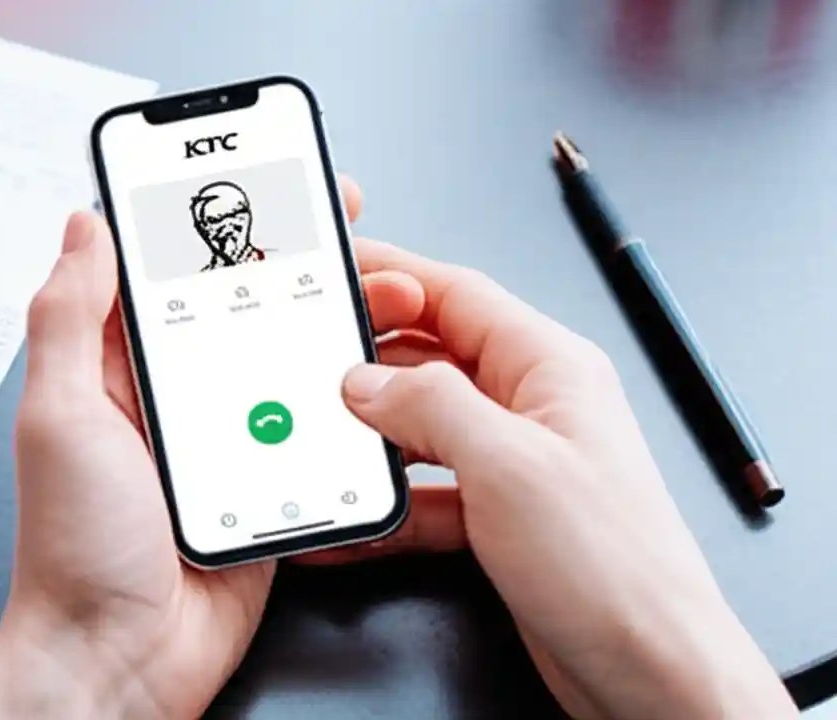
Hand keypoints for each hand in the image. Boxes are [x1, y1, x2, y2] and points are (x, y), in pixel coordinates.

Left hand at [0, 179, 425, 717]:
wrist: (120, 662)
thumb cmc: (75, 550)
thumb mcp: (60, 417)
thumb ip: (70, 318)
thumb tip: (86, 223)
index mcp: (115, 368)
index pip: (168, 272)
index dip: (215, 222)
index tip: (266, 183)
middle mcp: (171, 396)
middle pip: (242, 310)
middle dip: (299, 267)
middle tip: (353, 237)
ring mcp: (221, 439)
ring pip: (284, 363)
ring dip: (332, 328)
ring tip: (386, 300)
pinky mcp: (262, 481)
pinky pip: (308, 429)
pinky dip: (342, 402)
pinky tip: (378, 377)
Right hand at [307, 242, 796, 718]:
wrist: (648, 669)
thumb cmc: (614, 567)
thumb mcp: (510, 465)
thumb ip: (430, 407)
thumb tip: (366, 381)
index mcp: (549, 368)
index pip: (457, 294)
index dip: (393, 274)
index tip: (338, 269)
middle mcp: (532, 408)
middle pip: (431, 358)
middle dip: (367, 362)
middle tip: (308, 363)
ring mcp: (513, 465)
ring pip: (422, 429)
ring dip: (369, 440)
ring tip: (317, 442)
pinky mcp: (497, 520)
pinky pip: (425, 496)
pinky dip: (384, 507)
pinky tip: (348, 522)